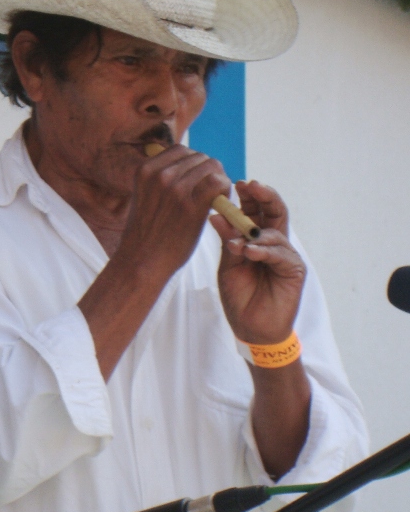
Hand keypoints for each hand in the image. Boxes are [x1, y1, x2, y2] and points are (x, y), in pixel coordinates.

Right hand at [120, 145, 232, 278]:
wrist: (141, 261)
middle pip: (199, 157)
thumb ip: (161, 179)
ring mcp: (175, 188)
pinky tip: (219, 204)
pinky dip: (224, 190)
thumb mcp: (145, 197)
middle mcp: (159, 174)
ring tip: (214, 200)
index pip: (181, 150)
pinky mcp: (191, 205)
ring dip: (218, 181)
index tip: (196, 181)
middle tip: (209, 194)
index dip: (194, 164)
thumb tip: (189, 165)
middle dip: (208, 172)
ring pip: (212, 166)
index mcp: (145, 170)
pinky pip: (218, 182)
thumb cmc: (146, 233)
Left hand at [208, 180, 305, 343]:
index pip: (256, 211)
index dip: (248, 196)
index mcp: (256, 239)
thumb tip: (216, 214)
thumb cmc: (240, 296)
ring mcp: (286, 255)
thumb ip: (227, 241)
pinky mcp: (294, 270)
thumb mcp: (228, 266)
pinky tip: (250, 252)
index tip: (235, 183)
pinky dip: (265, 251)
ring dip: (255, 233)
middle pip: (275, 212)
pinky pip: (281, 254)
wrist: (251, 328)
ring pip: (276, 232)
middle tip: (250, 186)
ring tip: (238, 243)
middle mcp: (273, 243)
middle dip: (263, 196)